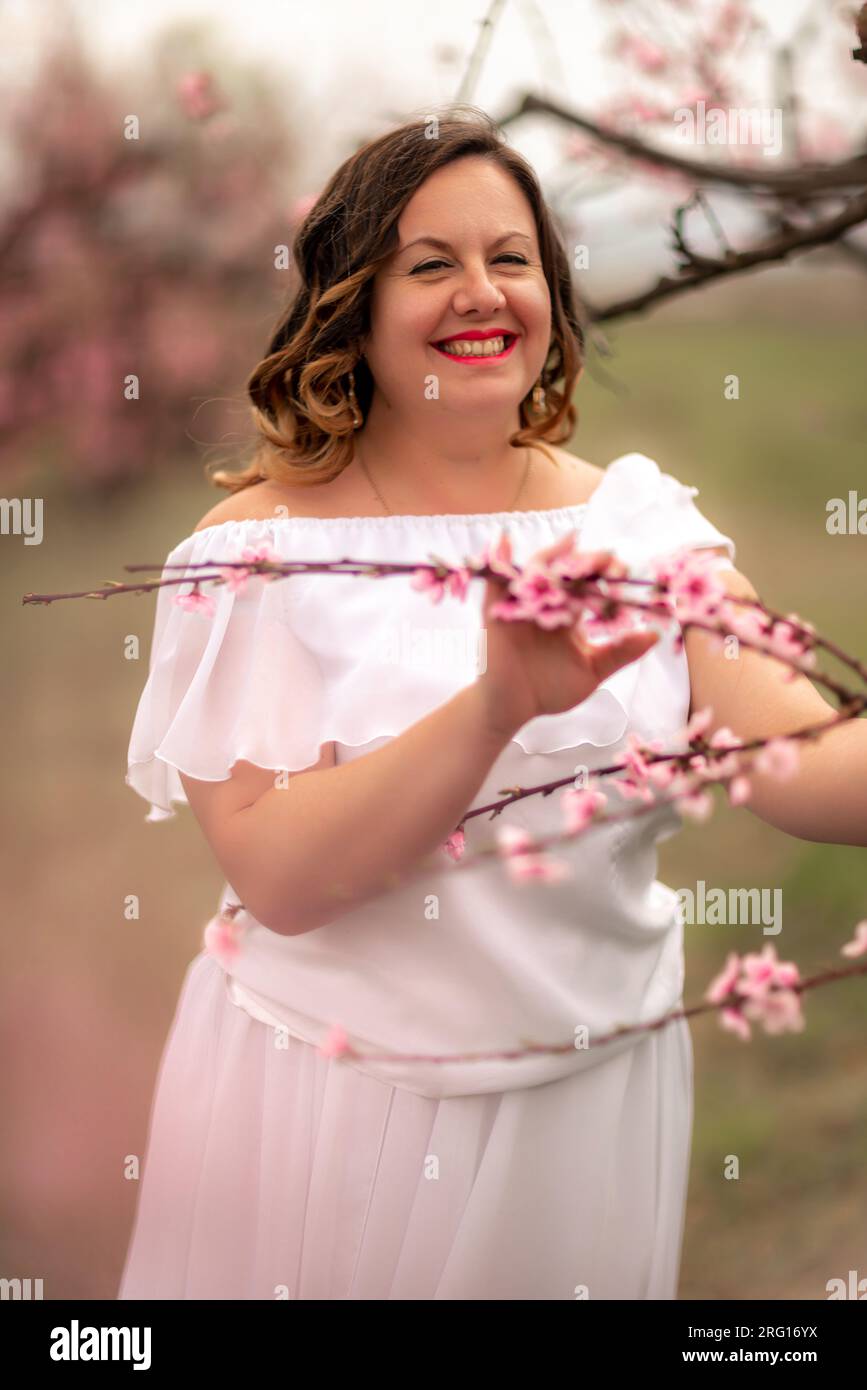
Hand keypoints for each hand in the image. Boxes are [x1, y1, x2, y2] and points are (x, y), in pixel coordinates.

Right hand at [475, 535, 659, 737]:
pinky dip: (498, 560)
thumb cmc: (551, 691)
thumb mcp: (592, 671)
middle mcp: (548, 602)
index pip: (592, 584)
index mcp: (571, 613)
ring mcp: (522, 603)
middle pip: (567, 571)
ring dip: (553, 556)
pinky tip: (504, 542)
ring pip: (537, 570)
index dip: (608, 574)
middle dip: (587, 561)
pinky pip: (495, 580)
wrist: (513, 708)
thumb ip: (621, 653)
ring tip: (569, 544)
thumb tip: (656, 635)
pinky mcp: (497, 610)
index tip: (624, 572)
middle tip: (605, 559)